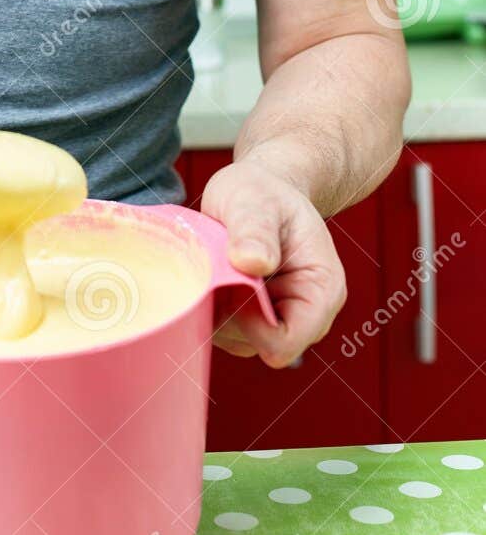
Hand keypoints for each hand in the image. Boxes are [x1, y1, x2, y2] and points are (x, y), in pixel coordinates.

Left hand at [200, 159, 346, 367]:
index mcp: (322, 289)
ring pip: (238, 340)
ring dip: (218, 307)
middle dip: (231, 311)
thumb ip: (256, 230)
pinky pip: (225, 331)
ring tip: (218, 264)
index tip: (230, 282)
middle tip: (220, 264)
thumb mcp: (257, 201)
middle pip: (260, 344)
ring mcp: (279, 318)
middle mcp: (307, 313)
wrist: (259, 190)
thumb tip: (253, 262)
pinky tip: (213, 274)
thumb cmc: (262, 192)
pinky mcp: (254, 319)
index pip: (287, 341)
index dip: (250, 322)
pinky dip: (211, 307)